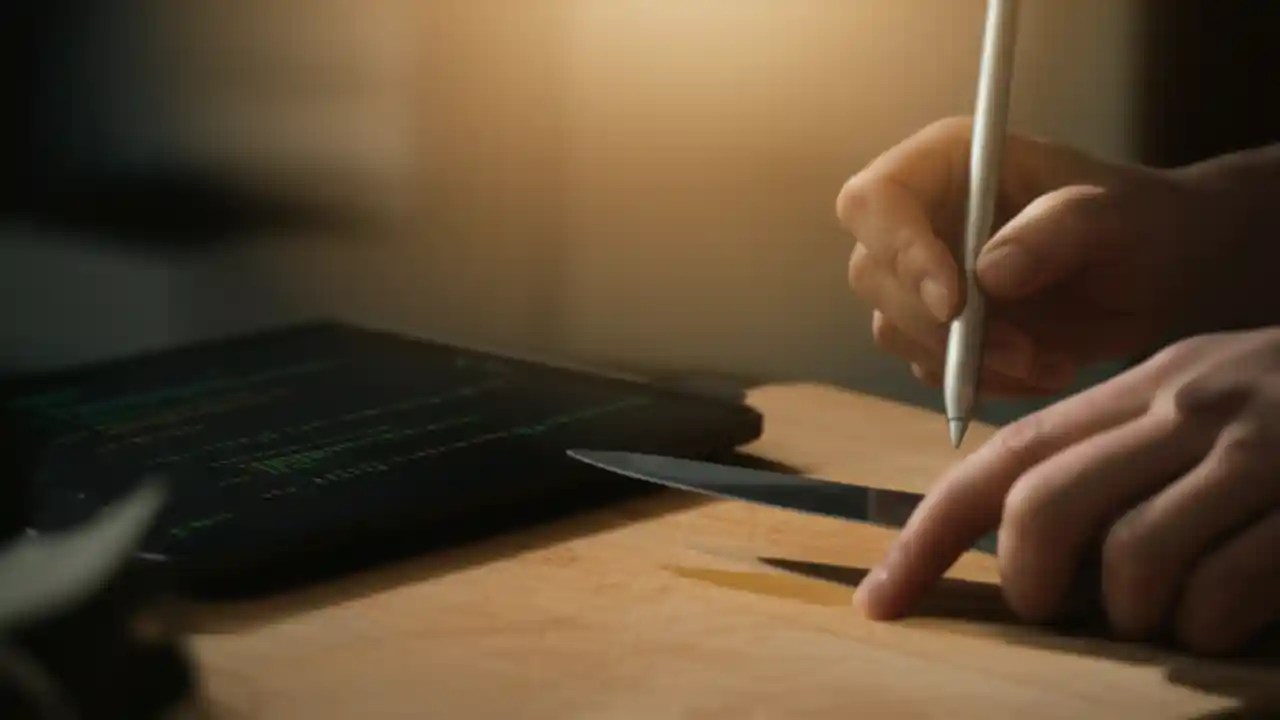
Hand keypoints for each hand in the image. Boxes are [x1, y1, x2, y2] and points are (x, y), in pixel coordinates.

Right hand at [836, 117, 1279, 395]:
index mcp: (944, 165)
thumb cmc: (1137, 223)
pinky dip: (981, 381)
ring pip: (893, 328)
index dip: (898, 251)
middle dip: (940, 326)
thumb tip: (988, 274)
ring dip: (966, 361)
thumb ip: (1056, 231)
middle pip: (872, 275)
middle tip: (1022, 350)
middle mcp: (918, 217)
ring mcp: (920, 276)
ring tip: (1048, 361)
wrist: (1157, 275)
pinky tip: (1041, 367)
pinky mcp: (935, 329)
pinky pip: (928, 367)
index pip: (874, 201)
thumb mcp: (1113, 215)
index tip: (954, 304)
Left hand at [854, 328, 1279, 654]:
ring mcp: (1256, 452)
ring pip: (1129, 557)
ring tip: (1165, 615)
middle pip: (1043, 506)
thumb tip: (1018, 549)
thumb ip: (1115, 462)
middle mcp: (1187, 407)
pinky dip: (1208, 628)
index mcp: (1141, 387)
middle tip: (1051, 609)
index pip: (1002, 459)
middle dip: (1027, 581)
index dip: (928, 534)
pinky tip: (1231, 621)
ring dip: (1130, 613)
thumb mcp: (1199, 416)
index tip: (881, 600)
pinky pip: (1220, 591)